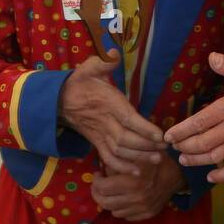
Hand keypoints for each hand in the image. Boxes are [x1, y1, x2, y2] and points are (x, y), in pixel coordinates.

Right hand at [60, 51, 165, 175]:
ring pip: (119, 151)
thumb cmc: (80, 82)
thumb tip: (114, 52)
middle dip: (147, 147)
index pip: (128, 119)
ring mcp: (99, 135)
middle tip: (165, 149)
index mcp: (107, 103)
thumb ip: (104, 60)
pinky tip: (137, 171)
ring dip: (139, 158)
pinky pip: (108, 158)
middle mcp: (104, 122)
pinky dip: (122, 167)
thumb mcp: (90, 66)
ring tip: (157, 159)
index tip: (161, 135)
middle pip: (126, 140)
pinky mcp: (96, 142)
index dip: (145, 129)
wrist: (58, 100)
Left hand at [90, 154, 183, 221]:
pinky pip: (127, 216)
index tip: (98, 175)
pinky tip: (124, 198)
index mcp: (132, 182)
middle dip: (97, 193)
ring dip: (110, 202)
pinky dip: (122, 209)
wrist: (177, 172)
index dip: (95, 181)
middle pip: (105, 203)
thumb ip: (117, 162)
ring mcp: (143, 208)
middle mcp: (136, 198)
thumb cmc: (155, 159)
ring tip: (112, 191)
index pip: (102, 188)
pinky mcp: (148, 214)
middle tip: (99, 186)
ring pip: (114, 212)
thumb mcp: (135, 154)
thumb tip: (101, 168)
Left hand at [164, 52, 223, 182]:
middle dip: (184, 146)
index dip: (180, 130)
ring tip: (185, 160)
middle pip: (201, 142)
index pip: (198, 122)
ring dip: (196, 160)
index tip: (168, 136)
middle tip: (174, 148)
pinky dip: (221, 175)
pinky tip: (211, 176)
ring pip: (213, 156)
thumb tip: (212, 57)